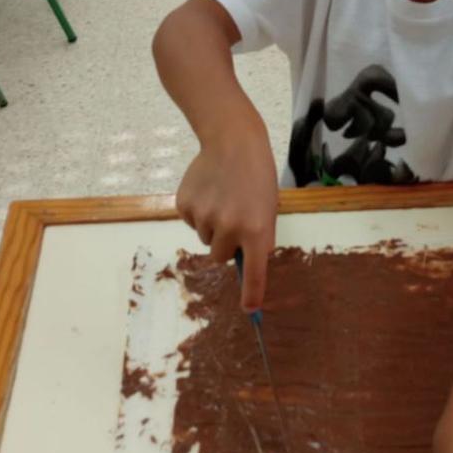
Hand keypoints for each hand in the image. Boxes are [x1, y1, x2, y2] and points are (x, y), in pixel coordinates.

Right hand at [176, 118, 277, 308]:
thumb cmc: (257, 176)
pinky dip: (198, 211)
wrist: (233, 141)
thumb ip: (258, 236)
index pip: (255, 272)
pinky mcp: (185, 206)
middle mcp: (230, 228)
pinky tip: (208, 190)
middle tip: (234, 216)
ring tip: (223, 196)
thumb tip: (243, 261)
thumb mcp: (268, 208)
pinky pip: (191, 221)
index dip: (252, 293)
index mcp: (257, 231)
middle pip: (220, 256)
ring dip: (212, 224)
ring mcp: (205, 218)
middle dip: (226, 243)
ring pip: (205, 238)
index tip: (251, 310)